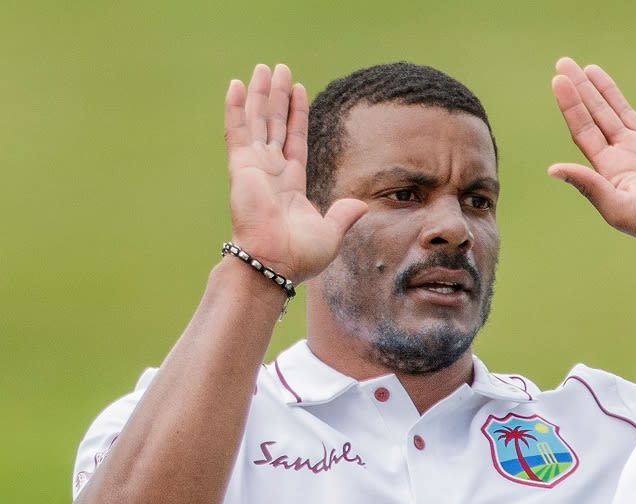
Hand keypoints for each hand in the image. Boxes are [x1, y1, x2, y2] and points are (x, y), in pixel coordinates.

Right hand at [224, 64, 366, 282]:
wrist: (274, 263)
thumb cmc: (299, 255)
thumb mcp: (330, 233)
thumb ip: (344, 214)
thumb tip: (361, 204)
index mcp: (291, 184)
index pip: (294, 140)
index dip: (296, 115)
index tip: (298, 90)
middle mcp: (271, 172)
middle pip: (274, 124)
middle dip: (276, 96)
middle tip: (278, 68)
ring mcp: (254, 167)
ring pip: (257, 121)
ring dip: (260, 94)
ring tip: (264, 68)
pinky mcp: (241, 167)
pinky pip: (237, 131)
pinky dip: (235, 108)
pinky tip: (235, 85)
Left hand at [547, 57, 635, 260]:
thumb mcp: (621, 209)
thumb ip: (589, 187)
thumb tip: (552, 169)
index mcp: (611, 170)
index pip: (583, 130)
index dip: (570, 105)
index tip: (559, 79)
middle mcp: (628, 157)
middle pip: (597, 116)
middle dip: (581, 90)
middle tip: (563, 62)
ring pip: (624, 112)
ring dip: (607, 90)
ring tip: (590, 68)